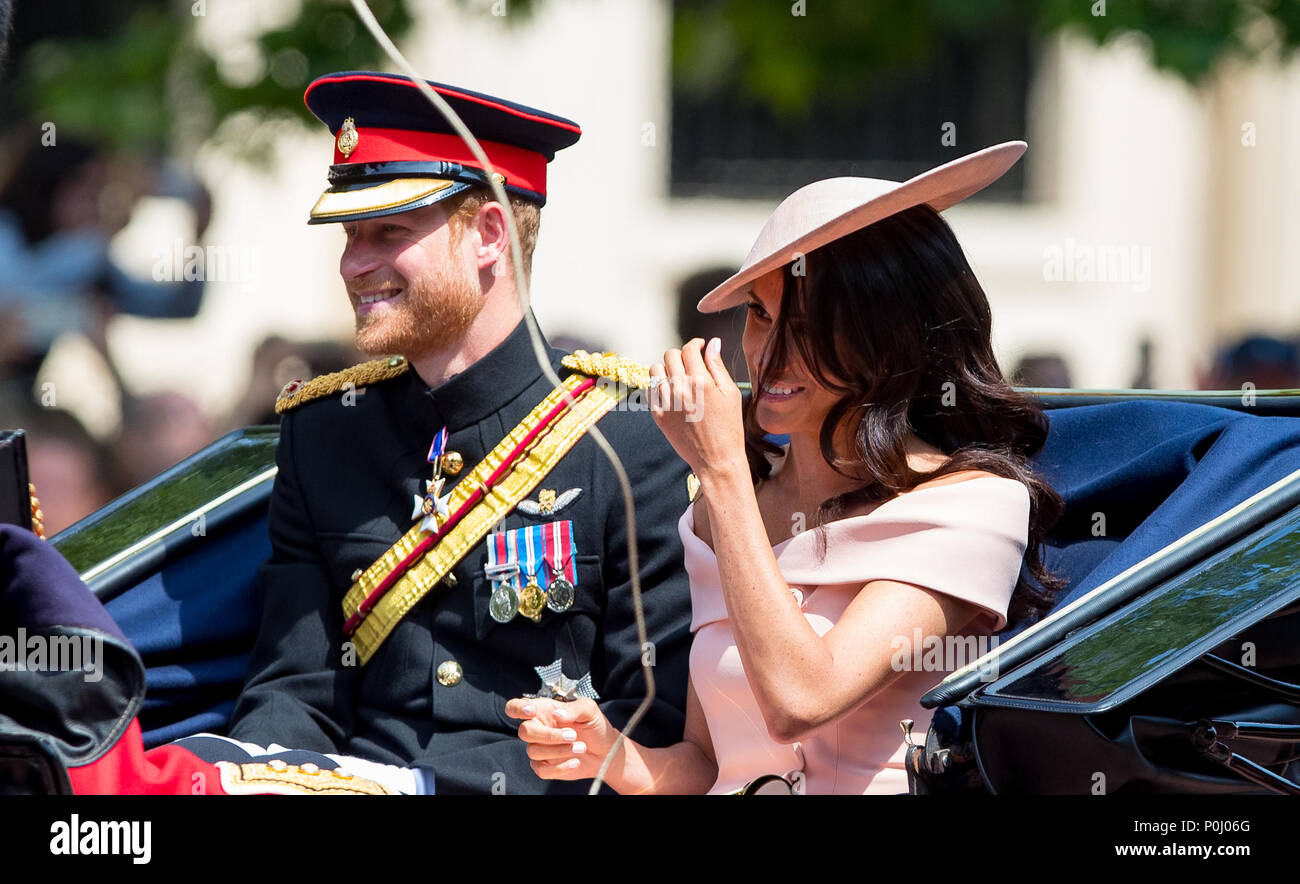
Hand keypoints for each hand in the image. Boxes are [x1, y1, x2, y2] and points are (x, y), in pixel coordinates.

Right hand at [505, 697, 621, 780]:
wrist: (604, 750)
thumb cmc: (594, 726)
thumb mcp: (589, 710)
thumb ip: (574, 708)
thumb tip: (558, 714)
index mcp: (544, 711)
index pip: (517, 707)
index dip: (518, 708)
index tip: (530, 712)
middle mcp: (538, 728)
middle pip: (524, 731)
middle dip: (548, 735)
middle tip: (573, 735)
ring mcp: (539, 748)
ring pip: (534, 751)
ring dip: (559, 751)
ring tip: (581, 747)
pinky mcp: (545, 766)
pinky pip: (542, 770)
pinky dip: (559, 767)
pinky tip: (575, 761)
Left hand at [649, 337, 746, 479]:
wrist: (716, 459)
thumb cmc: (728, 428)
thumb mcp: (730, 393)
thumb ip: (718, 366)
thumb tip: (713, 344)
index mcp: (701, 381)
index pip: (689, 349)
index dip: (695, 344)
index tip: (699, 347)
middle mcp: (680, 389)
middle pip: (670, 355)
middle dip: (682, 355)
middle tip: (690, 364)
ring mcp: (666, 402)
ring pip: (656, 370)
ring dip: (667, 369)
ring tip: (679, 378)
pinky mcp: (658, 415)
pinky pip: (651, 389)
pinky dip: (659, 386)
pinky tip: (672, 393)